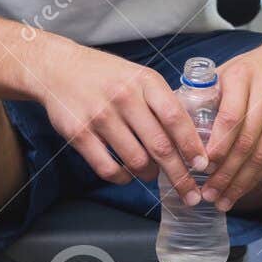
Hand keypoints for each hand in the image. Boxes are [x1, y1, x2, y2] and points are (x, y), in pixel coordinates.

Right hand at [39, 42, 209, 205]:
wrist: (58, 68)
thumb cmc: (106, 76)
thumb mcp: (139, 77)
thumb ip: (162, 102)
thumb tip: (191, 139)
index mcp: (145, 81)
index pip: (175, 118)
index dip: (192, 146)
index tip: (203, 166)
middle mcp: (124, 97)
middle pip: (160, 146)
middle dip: (180, 175)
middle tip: (191, 193)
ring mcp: (100, 116)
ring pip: (136, 160)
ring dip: (150, 175)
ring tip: (153, 174)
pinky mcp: (79, 134)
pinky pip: (108, 169)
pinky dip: (123, 178)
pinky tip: (128, 175)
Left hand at [200, 39, 261, 211]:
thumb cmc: (252, 69)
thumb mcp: (226, 71)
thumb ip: (204, 95)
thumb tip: (172, 124)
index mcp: (243, 76)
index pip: (230, 117)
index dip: (217, 146)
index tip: (203, 166)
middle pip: (247, 141)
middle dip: (226, 173)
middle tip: (208, 193)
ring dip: (241, 181)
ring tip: (222, 199)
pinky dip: (258, 176)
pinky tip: (242, 189)